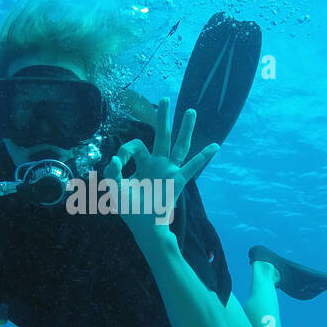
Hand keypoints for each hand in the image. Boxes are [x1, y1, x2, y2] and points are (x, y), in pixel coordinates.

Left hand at [103, 97, 217, 239]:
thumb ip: (112, 174)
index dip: (125, 150)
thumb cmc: (131, 209)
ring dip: (185, 128)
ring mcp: (169, 171)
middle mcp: (158, 164)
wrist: (144, 227)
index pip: (136, 146)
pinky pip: (192, 167)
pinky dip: (203, 156)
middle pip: (162, 136)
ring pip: (179, 145)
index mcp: (143, 164)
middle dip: (163, 118)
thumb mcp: (116, 189)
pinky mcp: (177, 181)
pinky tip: (214, 145)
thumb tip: (114, 160)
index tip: (117, 163)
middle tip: (165, 98)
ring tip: (190, 110)